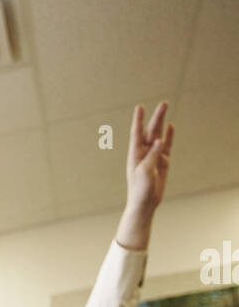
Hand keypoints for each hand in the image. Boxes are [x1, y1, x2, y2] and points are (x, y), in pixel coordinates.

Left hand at [126, 101, 173, 215]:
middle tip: (163, 103)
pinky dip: (169, 137)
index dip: (138, 119)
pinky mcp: (162, 162)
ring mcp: (154, 156)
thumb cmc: (141, 189)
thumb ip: (153, 155)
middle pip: (151, 130)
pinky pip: (166, 146)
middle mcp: (144, 152)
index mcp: (135, 153)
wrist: (145, 203)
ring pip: (159, 136)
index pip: (137, 133)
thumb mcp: (146, 171)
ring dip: (162, 123)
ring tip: (165, 108)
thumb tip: (160, 139)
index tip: (140, 107)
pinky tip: (170, 127)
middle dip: (156, 117)